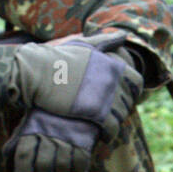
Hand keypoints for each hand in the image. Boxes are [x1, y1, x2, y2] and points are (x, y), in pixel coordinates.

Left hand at [4, 108, 98, 171]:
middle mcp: (48, 134)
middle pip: (42, 165)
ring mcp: (66, 137)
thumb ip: (19, 136)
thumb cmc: (48, 106)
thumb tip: (7, 153)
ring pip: (61, 167)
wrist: (74, 85)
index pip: (23, 156)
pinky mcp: (84, 138)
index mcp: (32, 127)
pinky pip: (81, 162)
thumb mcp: (30, 117)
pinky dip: (78, 171)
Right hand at [7, 35, 142, 132]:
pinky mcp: (95, 114)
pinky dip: (108, 133)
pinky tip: (102, 135)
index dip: (131, 91)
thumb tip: (121, 36)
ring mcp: (105, 97)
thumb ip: (103, 40)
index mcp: (112, 64)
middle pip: (129, 101)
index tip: (121, 97)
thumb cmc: (55, 58)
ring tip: (106, 126)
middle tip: (111, 113)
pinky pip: (111, 128)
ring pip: (121, 116)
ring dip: (116, 122)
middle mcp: (112, 79)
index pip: (137, 82)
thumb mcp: (82, 44)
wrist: (35, 73)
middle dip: (123, 108)